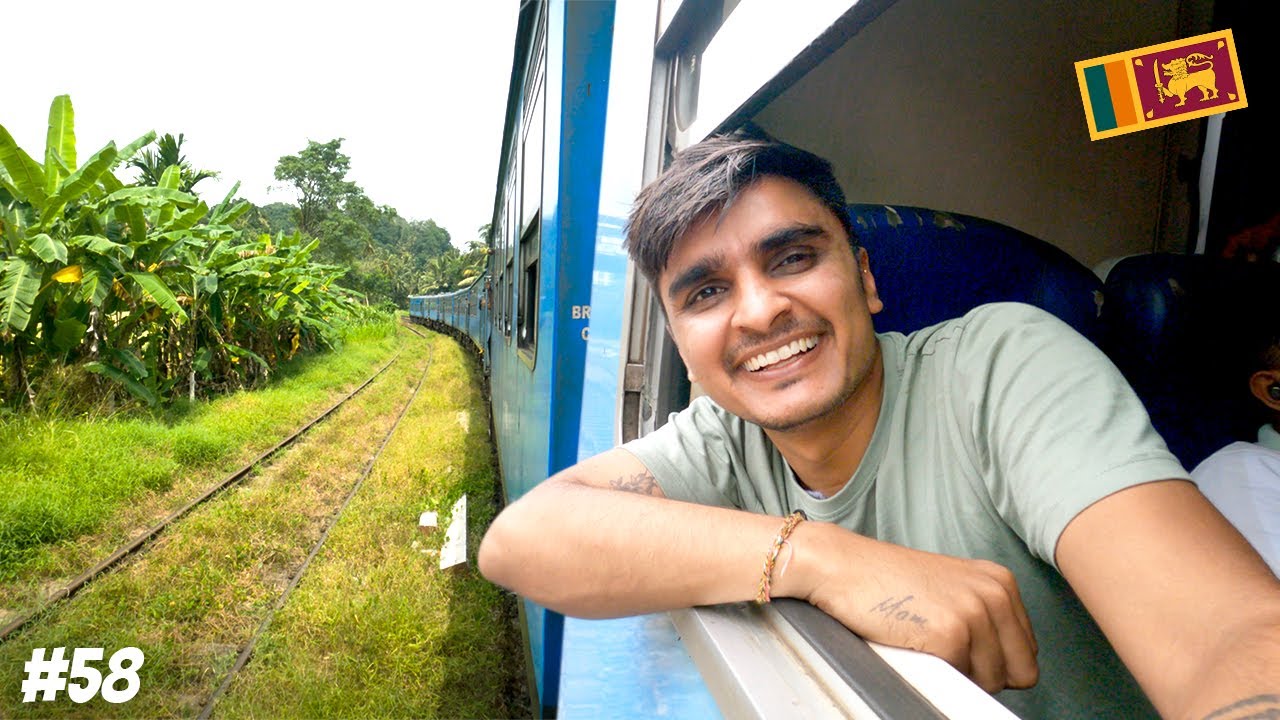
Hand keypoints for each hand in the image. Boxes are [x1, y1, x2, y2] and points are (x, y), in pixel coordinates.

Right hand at [780, 522, 1039, 692]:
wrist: (842, 566)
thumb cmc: (885, 581)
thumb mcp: (951, 589)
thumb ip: (984, 617)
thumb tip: (1005, 666)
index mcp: (1000, 582)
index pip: (1027, 650)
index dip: (996, 662)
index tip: (965, 653)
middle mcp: (994, 593)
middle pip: (1020, 670)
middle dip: (985, 673)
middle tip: (946, 656)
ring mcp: (974, 613)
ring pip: (992, 681)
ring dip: (958, 675)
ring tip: (925, 646)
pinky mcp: (951, 634)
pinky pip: (960, 681)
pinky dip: (935, 673)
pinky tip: (914, 647)